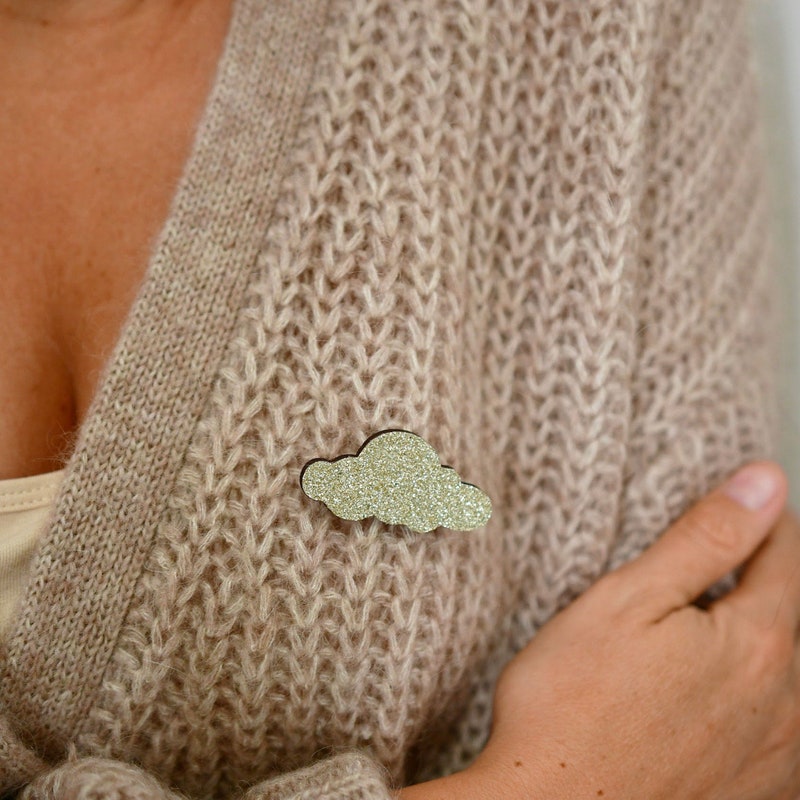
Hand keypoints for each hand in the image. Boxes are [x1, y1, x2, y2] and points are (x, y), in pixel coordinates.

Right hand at [464, 460, 798, 799]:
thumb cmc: (570, 707)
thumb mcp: (627, 601)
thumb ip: (705, 541)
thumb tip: (763, 484)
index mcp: (758, 644)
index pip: (786, 555)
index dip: (758, 521)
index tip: (729, 510)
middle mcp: (787, 704)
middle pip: (791, 613)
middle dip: (756, 579)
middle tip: (699, 572)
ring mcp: (777, 758)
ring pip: (786, 671)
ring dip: (751, 639)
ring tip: (691, 633)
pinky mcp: (755, 793)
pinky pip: (777, 726)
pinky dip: (749, 694)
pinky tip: (695, 697)